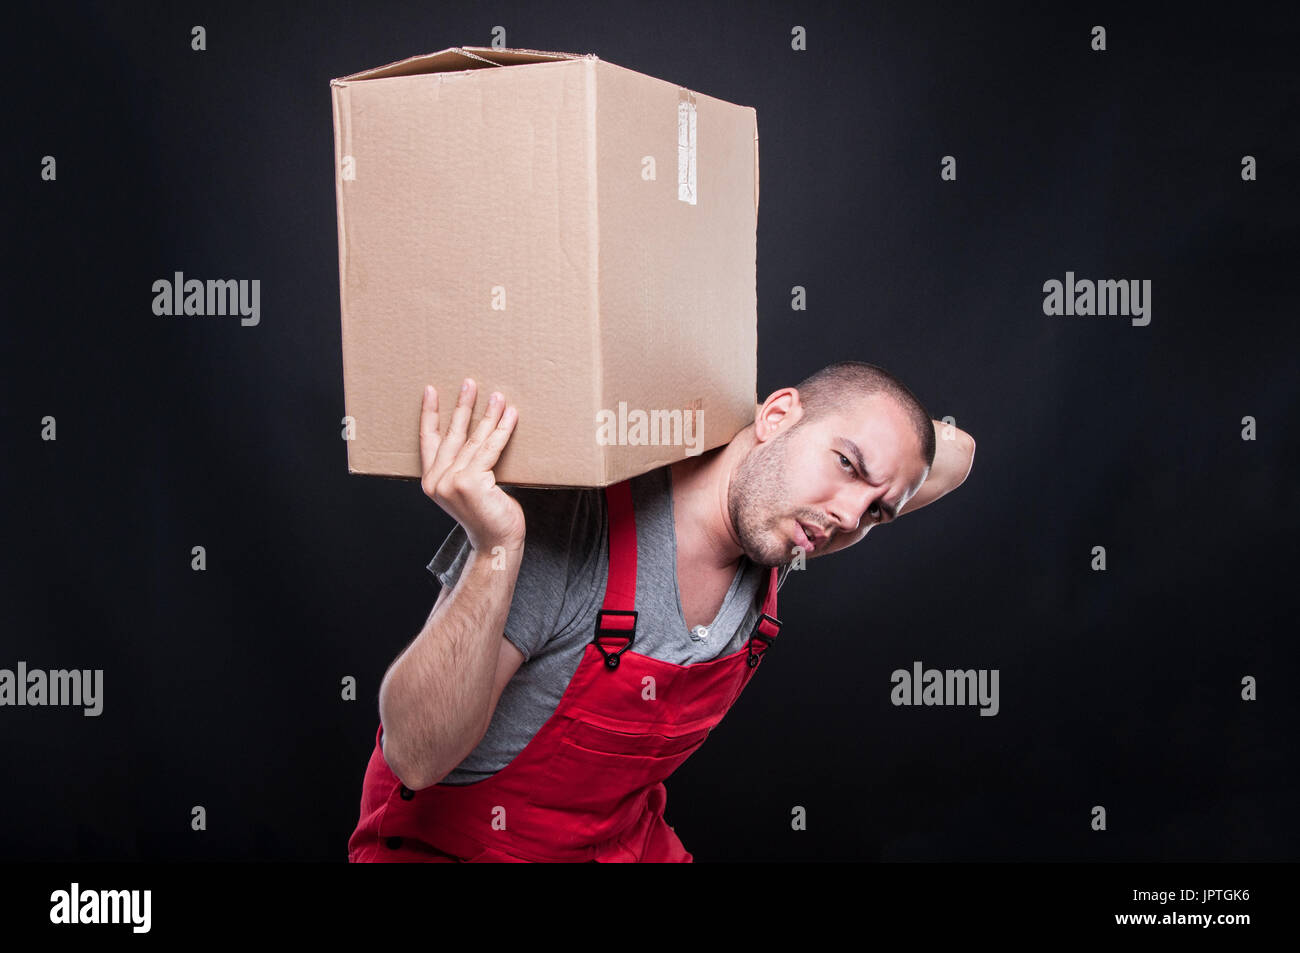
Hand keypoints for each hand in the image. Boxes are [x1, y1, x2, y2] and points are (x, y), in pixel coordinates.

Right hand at [419, 378, 523, 554]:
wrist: (496, 542)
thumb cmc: (486, 515)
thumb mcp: (467, 488)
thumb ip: (463, 467)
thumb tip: (478, 434)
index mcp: (431, 481)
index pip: (428, 440)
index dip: (430, 414)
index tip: (431, 390)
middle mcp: (437, 481)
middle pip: (452, 434)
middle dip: (462, 406)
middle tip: (470, 383)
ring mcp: (452, 482)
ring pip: (474, 440)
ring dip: (488, 414)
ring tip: (497, 396)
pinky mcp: (471, 482)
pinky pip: (490, 449)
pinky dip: (503, 430)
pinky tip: (511, 415)